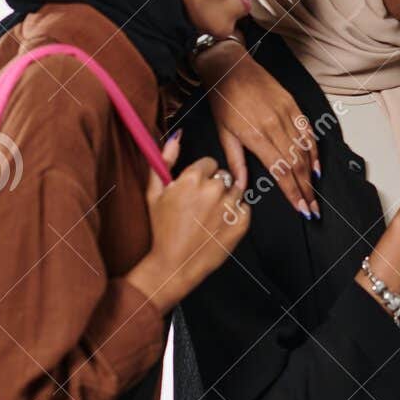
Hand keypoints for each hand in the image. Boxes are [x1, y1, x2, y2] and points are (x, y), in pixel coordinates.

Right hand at [128, 136, 250, 311]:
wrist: (175, 264)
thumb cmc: (162, 229)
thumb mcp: (155, 193)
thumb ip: (165, 160)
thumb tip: (176, 135)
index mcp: (193, 179)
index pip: (209, 163)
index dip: (201, 176)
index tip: (194, 190)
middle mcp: (214, 189)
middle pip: (224, 176)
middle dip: (214, 187)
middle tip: (200, 207)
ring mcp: (230, 206)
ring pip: (236, 190)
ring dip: (226, 199)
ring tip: (209, 217)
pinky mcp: (243, 221)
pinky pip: (245, 207)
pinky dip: (236, 214)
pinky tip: (219, 225)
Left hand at [196, 38, 318, 218]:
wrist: (229, 67)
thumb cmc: (222, 99)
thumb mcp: (223, 133)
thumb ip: (235, 162)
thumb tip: (240, 188)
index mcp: (254, 136)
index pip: (279, 171)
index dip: (292, 193)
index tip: (301, 208)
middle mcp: (274, 126)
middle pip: (295, 165)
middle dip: (305, 190)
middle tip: (313, 209)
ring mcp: (286, 114)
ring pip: (303, 151)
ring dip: (310, 175)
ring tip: (315, 193)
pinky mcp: (293, 105)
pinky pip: (308, 131)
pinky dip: (314, 150)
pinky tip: (316, 166)